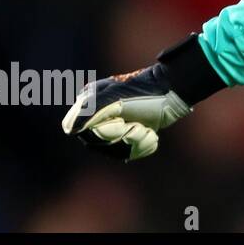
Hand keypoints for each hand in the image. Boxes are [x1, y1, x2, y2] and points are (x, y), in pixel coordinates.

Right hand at [61, 64, 190, 161]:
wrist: (173, 91)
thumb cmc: (143, 90)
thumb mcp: (113, 97)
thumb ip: (88, 110)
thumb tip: (70, 130)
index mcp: (87, 104)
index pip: (79, 131)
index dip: (100, 132)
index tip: (120, 121)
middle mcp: (97, 116)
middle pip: (100, 144)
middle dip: (123, 137)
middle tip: (137, 125)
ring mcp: (115, 127)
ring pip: (117, 152)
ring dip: (136, 142)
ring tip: (147, 129)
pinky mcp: (131, 136)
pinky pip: (131, 153)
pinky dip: (144, 146)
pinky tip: (151, 133)